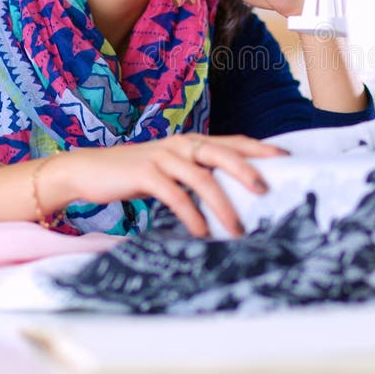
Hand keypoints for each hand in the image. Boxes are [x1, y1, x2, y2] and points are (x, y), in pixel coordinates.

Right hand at [42, 134, 286, 237]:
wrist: (88, 170)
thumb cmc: (135, 173)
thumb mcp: (171, 168)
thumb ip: (197, 174)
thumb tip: (232, 194)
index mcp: (192, 141)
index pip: (233, 141)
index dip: (260, 148)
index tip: (287, 158)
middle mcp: (181, 144)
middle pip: (223, 153)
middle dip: (248, 171)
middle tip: (267, 191)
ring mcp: (163, 157)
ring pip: (202, 178)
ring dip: (222, 205)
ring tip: (237, 228)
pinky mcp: (145, 174)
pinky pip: (175, 195)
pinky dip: (191, 215)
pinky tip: (201, 232)